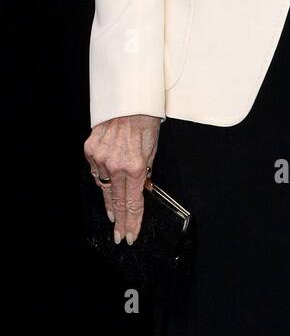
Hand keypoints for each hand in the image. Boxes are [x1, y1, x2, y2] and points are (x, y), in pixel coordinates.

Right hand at [83, 115, 160, 243]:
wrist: (129, 99)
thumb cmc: (145, 120)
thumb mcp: (153, 149)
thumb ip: (146, 172)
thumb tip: (142, 189)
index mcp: (136, 166)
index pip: (133, 202)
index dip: (133, 221)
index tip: (131, 234)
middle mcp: (117, 165)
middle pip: (117, 201)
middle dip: (120, 221)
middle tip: (119, 236)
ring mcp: (101, 158)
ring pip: (103, 188)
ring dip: (109, 203)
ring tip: (114, 216)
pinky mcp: (90, 150)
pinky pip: (95, 170)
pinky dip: (101, 178)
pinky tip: (105, 186)